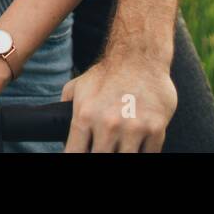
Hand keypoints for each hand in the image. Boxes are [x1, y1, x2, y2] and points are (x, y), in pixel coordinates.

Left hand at [61, 53, 175, 151]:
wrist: (139, 54)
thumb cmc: (108, 72)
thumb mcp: (79, 86)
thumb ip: (66, 106)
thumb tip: (57, 125)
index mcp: (85, 116)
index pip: (74, 154)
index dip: (77, 156)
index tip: (83, 153)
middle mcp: (108, 124)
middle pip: (100, 159)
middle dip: (101, 153)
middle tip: (104, 146)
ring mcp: (133, 128)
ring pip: (126, 159)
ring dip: (122, 153)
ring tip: (120, 147)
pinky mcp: (155, 128)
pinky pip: (149, 155)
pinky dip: (143, 153)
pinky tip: (138, 147)